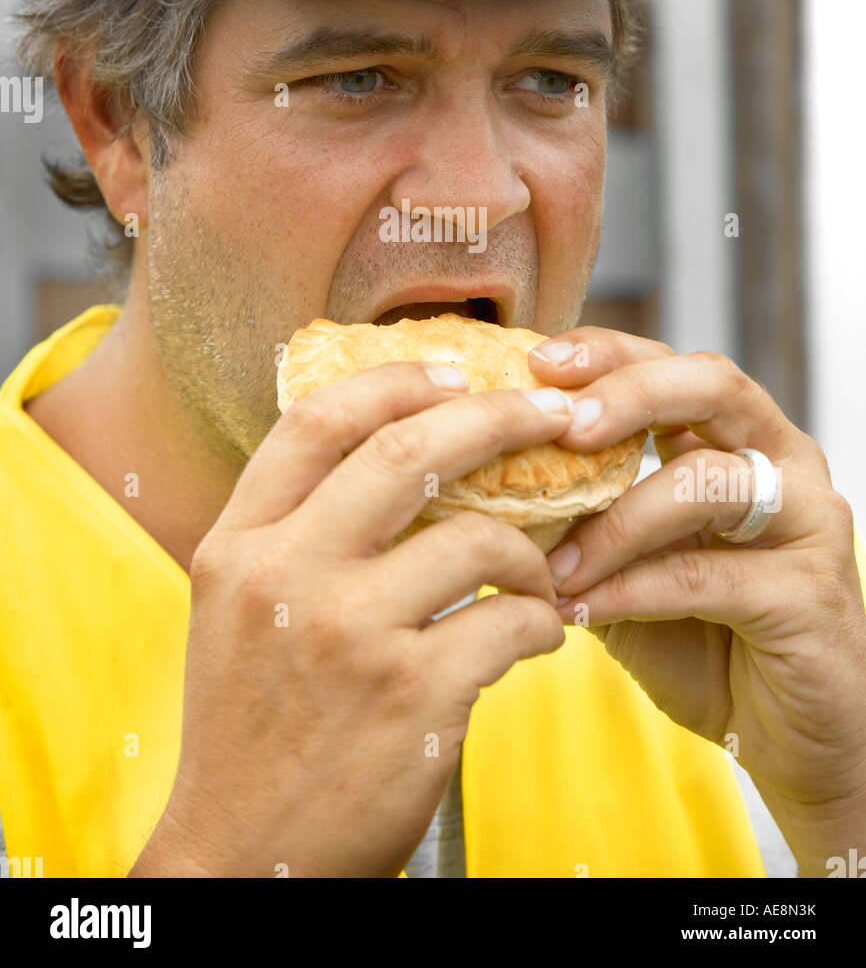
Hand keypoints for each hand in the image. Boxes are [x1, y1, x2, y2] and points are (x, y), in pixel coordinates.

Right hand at [130, 361, 570, 877]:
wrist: (244, 857)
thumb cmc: (254, 727)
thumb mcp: (239, 610)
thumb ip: (294, 531)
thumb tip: (395, 450)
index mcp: (238, 544)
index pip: (318, 420)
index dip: (397, 380)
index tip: (457, 372)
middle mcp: (285, 574)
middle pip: (408, 450)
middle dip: (498, 418)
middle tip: (552, 416)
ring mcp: (348, 633)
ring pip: (479, 537)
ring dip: (532, 550)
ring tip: (544, 574)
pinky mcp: (410, 695)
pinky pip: (510, 622)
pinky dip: (542, 621)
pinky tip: (540, 635)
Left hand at [529, 328, 865, 843]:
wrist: (782, 739)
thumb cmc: (702, 641)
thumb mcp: (626, 568)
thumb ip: (579, 522)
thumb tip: (484, 485)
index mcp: (738, 440)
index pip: (673, 365)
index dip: (608, 353)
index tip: (537, 361)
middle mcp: (783, 463)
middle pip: (712, 386)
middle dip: (629, 392)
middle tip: (564, 422)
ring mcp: (806, 522)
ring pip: (707, 481)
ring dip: (615, 520)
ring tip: (552, 563)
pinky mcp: (810, 593)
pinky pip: (705, 575)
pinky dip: (631, 590)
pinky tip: (579, 611)